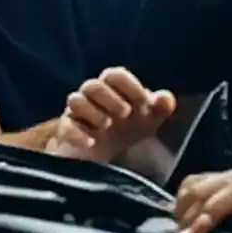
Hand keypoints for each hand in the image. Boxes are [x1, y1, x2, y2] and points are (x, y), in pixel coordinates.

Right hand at [46, 66, 175, 161]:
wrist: (103, 157)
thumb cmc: (128, 129)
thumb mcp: (148, 120)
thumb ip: (159, 108)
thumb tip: (166, 99)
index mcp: (112, 88)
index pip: (115, 75)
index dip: (130, 86)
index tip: (144, 104)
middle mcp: (92, 97)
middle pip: (93, 85)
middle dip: (110, 97)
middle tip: (126, 114)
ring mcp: (77, 113)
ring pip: (75, 100)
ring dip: (92, 111)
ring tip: (107, 125)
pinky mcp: (66, 131)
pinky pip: (65, 126)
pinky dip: (76, 133)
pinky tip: (91, 142)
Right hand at [174, 168, 231, 232]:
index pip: (227, 194)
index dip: (209, 211)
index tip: (197, 231)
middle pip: (203, 188)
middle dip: (189, 213)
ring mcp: (226, 174)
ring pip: (192, 184)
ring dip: (182, 207)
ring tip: (183, 230)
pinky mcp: (217, 178)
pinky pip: (190, 182)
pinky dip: (181, 199)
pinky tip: (182, 218)